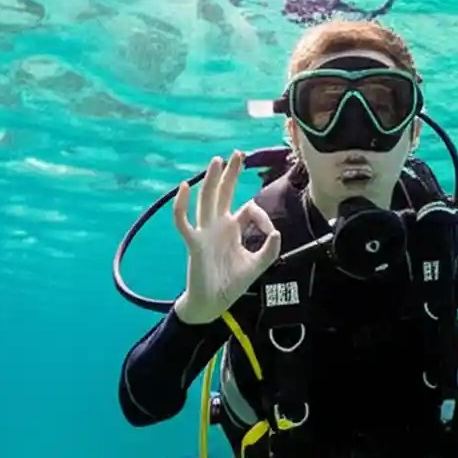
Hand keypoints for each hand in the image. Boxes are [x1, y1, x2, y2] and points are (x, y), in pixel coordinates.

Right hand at [172, 150, 281, 323]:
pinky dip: (181, 205)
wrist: (214, 303)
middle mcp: (218, 225)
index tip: (270, 232)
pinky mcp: (194, 243)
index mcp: (233, 228)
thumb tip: (277, 232)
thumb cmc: (232, 284)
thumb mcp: (257, 265)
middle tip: (237, 154)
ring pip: (206, 200)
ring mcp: (205, 232)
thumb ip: (269, 250)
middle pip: (224, 193)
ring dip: (211, 180)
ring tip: (217, 160)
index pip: (248, 209)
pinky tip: (184, 188)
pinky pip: (183, 221)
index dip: (261, 214)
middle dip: (231, 174)